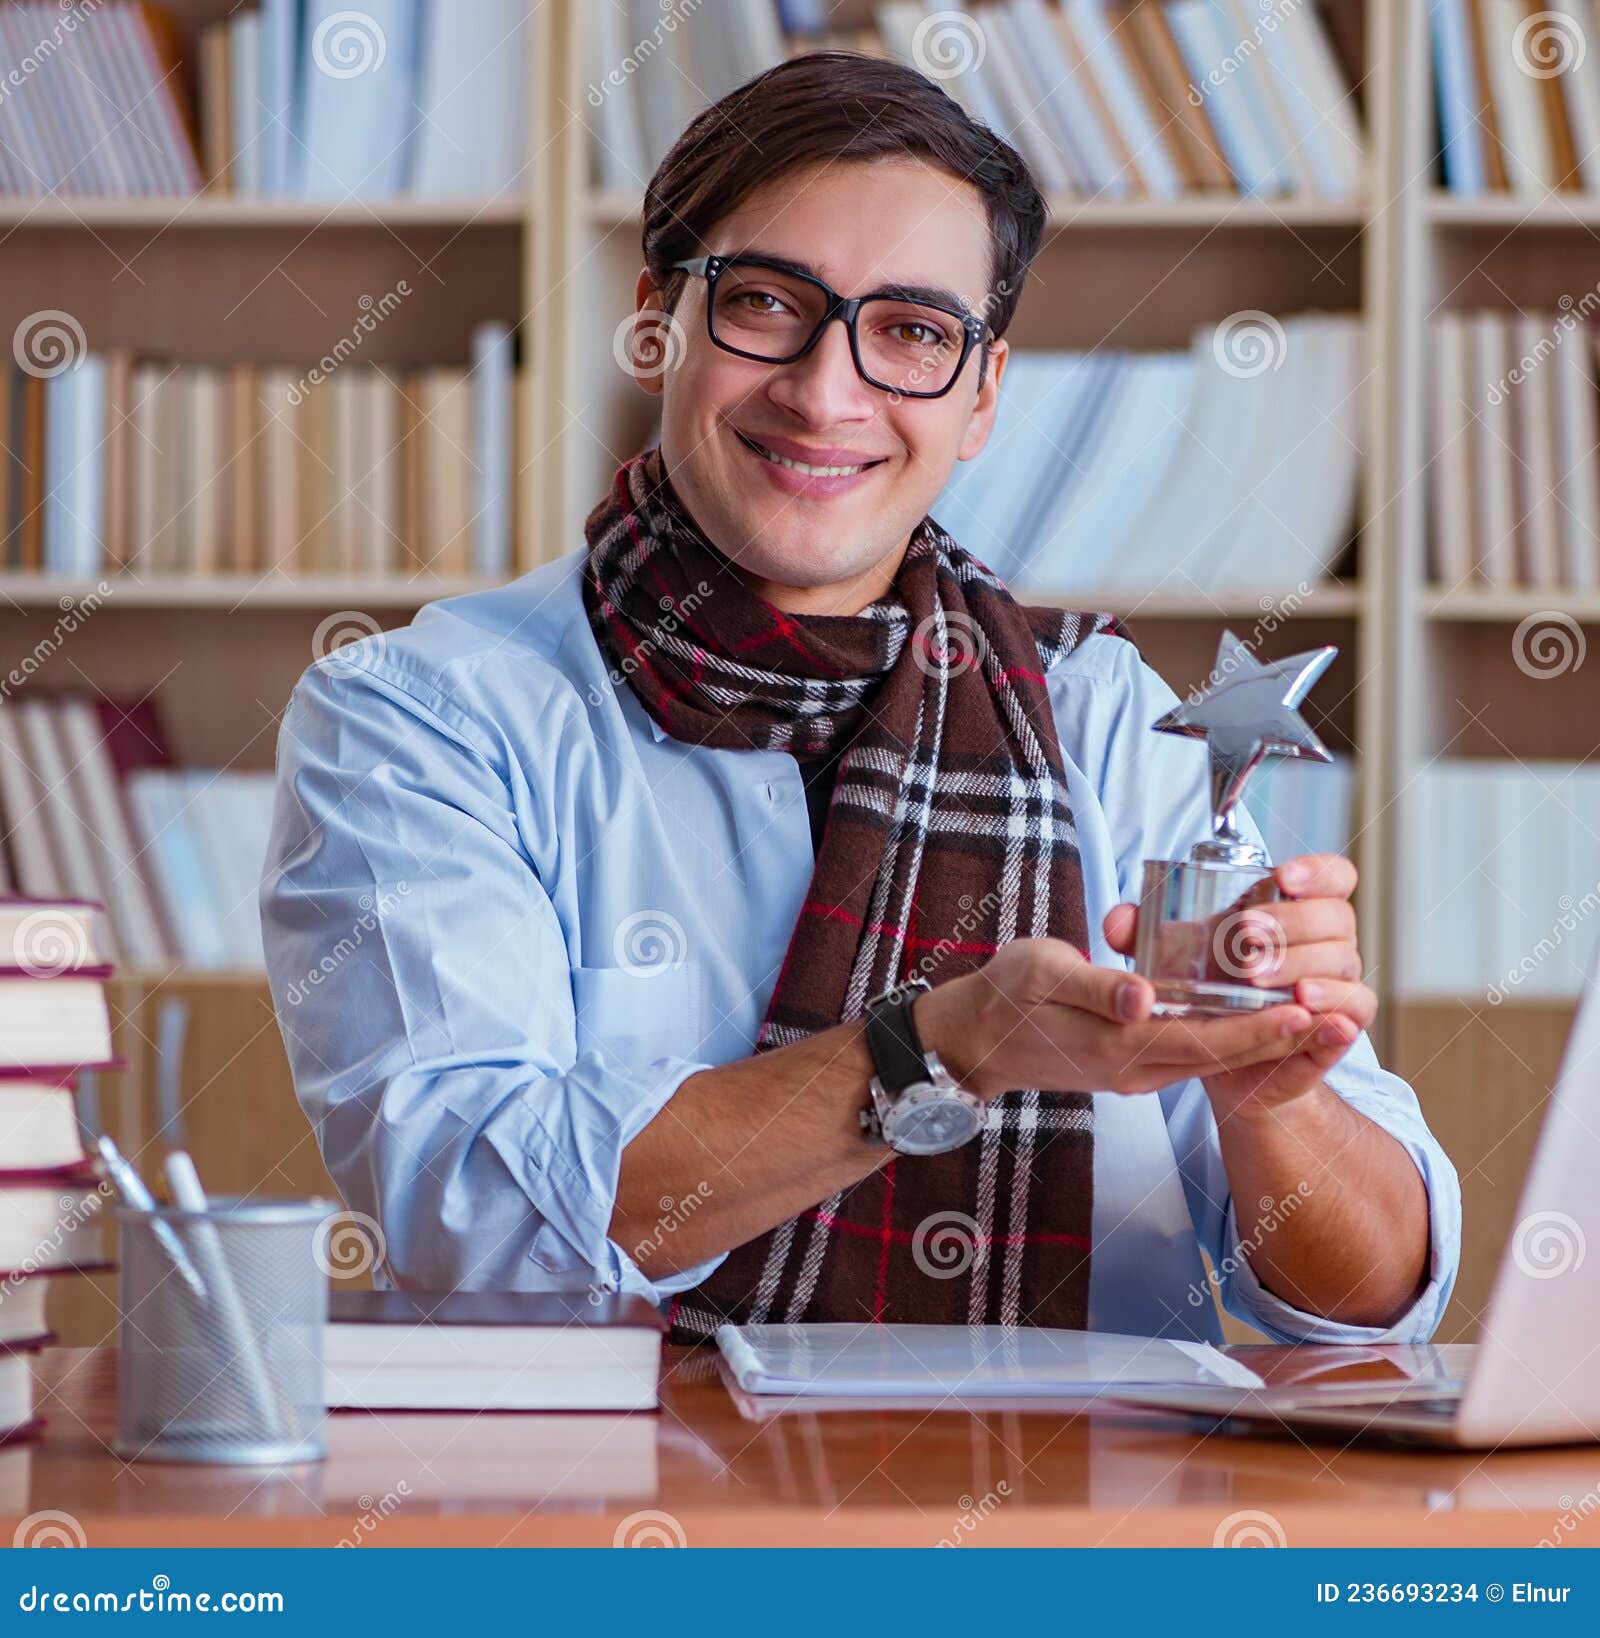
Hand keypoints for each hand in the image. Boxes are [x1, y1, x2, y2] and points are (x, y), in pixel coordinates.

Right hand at [915, 937, 1313, 1099]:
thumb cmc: (1005, 995)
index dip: (1257, 1030)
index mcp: (1118, 1046)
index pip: (1204, 1041)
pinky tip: (1246, 1018)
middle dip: (1276, 1039)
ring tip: (1306, 1014)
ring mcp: (1131, 1073)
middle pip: (1219, 1056)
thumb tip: (1145, 997)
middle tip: (1330, 1015)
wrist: (971, 1040)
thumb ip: (1099, 987)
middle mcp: (1134, 1070)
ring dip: (1256, 1041)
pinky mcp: (1126, 1066)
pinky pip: (1187, 1055)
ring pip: (1207, 1058)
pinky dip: (1223, 1040)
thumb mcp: (1045, 974)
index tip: (1304, 1011)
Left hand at [1103, 852, 1375, 1117]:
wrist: (1226, 1061)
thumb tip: (1117, 922)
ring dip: (1303, 965)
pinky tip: (1306, 1007)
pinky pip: (1355, 1011)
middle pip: (1336, 917)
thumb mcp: (1173, 958)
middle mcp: (1325, 943)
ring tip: (1261, 977)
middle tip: (1247, 937)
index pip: (1333, 876)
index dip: (1316, 871)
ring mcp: (1338, 983)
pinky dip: (1334, 1007)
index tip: (1281, 877)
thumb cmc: (1208, 993)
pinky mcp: (1339, 1026)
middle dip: (1293, 923)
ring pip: (1343, 961)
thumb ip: (1145, 934)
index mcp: (1295, 911)